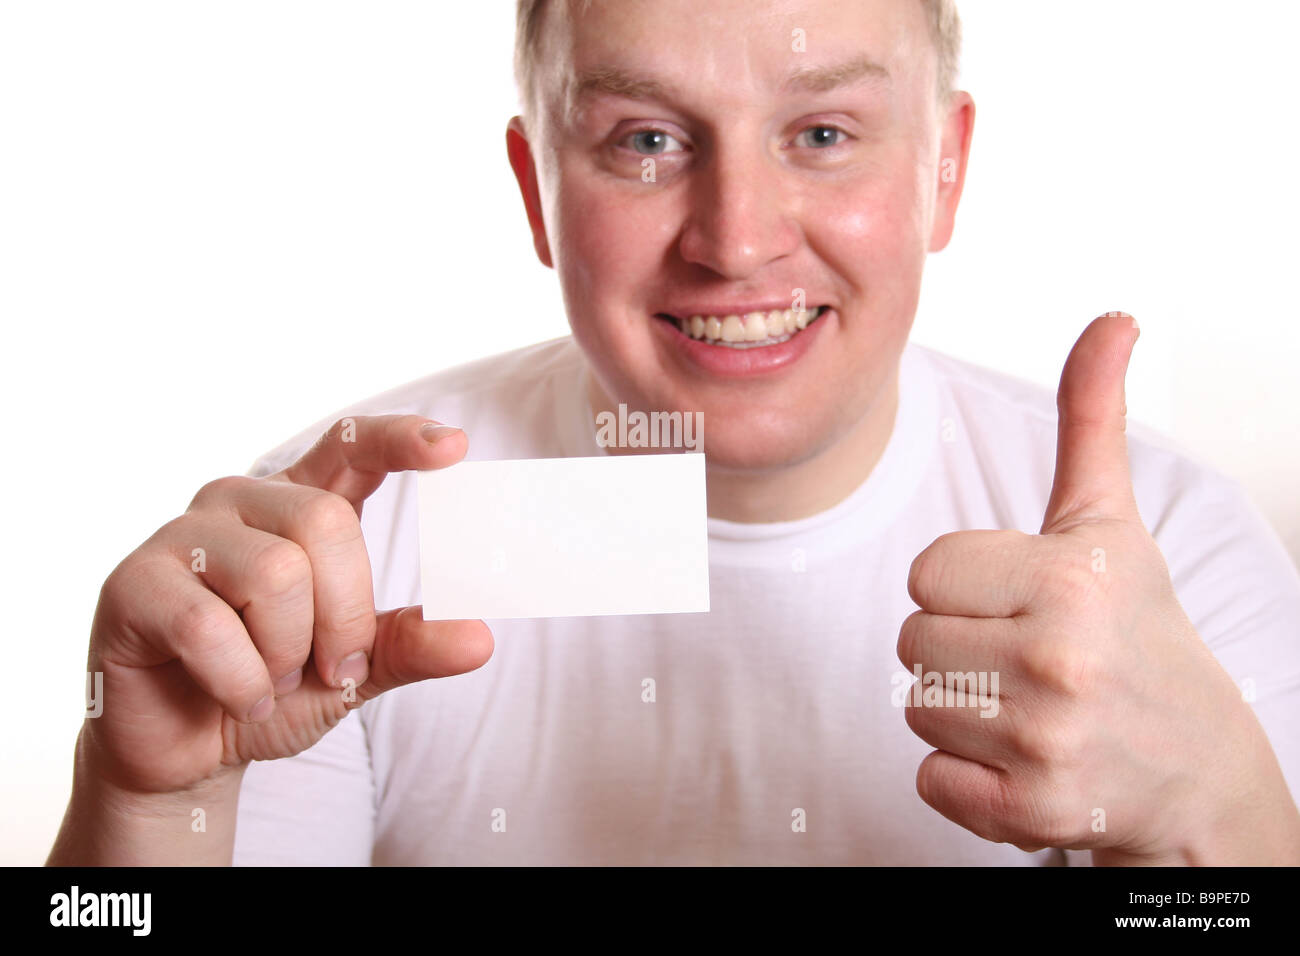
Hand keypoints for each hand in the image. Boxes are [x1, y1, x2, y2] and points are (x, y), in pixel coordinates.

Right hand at [80, 415, 492, 796]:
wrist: (185, 751)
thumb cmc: (271, 689)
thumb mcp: (356, 671)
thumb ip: (410, 645)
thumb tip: (480, 637)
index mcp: (297, 505)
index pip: (350, 447)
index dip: (399, 439)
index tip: (454, 446)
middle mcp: (240, 502)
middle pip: (325, 522)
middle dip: (344, 614)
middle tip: (333, 667)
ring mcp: (181, 535)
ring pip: (274, 573)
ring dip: (289, 654)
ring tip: (271, 681)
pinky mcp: (133, 583)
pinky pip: (209, 626)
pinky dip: (241, 682)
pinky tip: (236, 698)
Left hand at [898, 313, 1299, 863]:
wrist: (1195, 767)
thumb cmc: (1136, 632)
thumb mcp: (1110, 524)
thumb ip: (1092, 419)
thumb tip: (1113, 318)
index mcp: (1072, 577)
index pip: (924, 573)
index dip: (964, 587)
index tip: (1022, 603)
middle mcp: (1060, 658)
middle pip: (910, 640)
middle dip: (957, 647)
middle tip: (1027, 660)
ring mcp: (1046, 740)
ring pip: (916, 705)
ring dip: (959, 711)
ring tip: (1031, 708)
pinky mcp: (1032, 812)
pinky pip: (928, 779)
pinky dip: (963, 779)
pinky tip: (1024, 763)